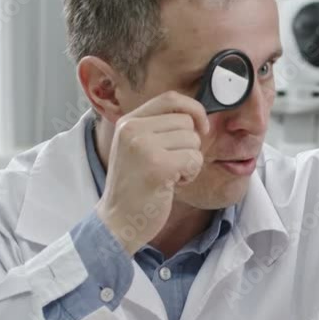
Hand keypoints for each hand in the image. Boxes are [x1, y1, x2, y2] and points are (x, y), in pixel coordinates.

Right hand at [95, 92, 209, 254]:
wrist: (117, 221)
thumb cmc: (135, 187)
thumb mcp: (138, 148)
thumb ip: (159, 128)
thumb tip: (197, 116)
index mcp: (128, 122)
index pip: (171, 98)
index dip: (194, 109)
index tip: (201, 128)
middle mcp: (133, 129)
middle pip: (186, 121)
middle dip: (190, 145)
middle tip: (173, 165)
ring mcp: (144, 147)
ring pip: (193, 141)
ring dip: (190, 162)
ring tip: (169, 176)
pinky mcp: (158, 166)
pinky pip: (194, 159)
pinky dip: (191, 174)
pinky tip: (172, 184)